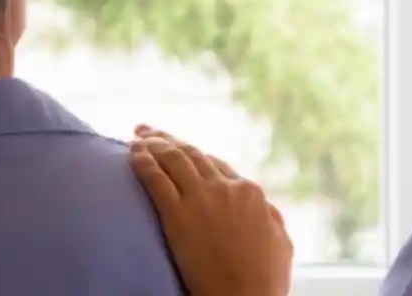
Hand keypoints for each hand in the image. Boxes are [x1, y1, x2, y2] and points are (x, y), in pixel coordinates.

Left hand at [130, 125, 292, 295]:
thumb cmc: (265, 281)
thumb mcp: (280, 243)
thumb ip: (269, 217)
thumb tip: (264, 207)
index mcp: (250, 192)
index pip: (215, 163)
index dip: (192, 153)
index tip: (178, 147)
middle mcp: (225, 188)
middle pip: (191, 154)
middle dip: (167, 139)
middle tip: (148, 131)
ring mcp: (201, 199)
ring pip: (173, 159)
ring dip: (152, 143)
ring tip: (137, 136)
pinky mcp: (178, 215)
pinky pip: (156, 178)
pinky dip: (142, 161)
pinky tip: (131, 154)